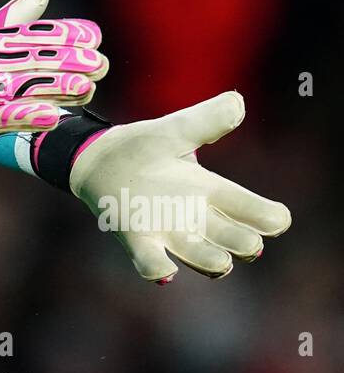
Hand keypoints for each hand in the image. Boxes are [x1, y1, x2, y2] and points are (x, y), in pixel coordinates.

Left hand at [69, 91, 291, 280]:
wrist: (99, 160)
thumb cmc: (144, 148)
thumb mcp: (175, 130)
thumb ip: (205, 119)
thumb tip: (238, 102)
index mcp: (211, 190)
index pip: (255, 211)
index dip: (270, 218)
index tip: (275, 218)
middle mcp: (197, 217)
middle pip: (238, 241)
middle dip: (245, 244)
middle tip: (243, 238)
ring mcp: (169, 232)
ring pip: (205, 259)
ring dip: (213, 261)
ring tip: (219, 260)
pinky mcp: (138, 240)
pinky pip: (152, 265)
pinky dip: (159, 270)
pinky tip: (165, 268)